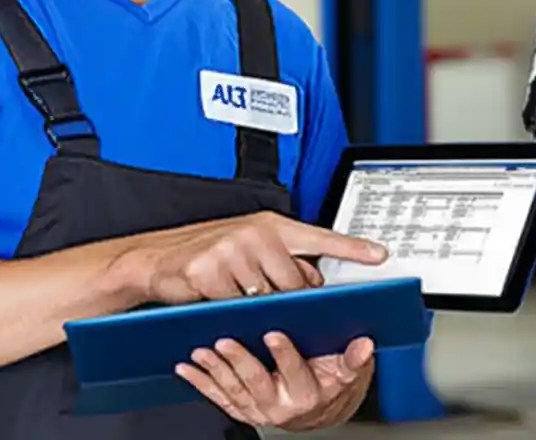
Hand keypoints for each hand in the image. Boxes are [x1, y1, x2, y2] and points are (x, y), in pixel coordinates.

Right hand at [125, 211, 387, 304]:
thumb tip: (314, 282)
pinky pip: (237, 306)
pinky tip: (217, 299)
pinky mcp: (211, 271)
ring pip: (268, 298)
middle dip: (287, 298)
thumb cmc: (206, 253)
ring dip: (256, 306)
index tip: (380, 254)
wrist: (155, 259)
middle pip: (296, 282)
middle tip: (264, 297)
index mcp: (270, 225)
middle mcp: (255, 233)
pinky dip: (230, 310)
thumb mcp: (248, 247)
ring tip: (235, 294)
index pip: (320, 237)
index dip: (352, 247)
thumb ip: (282, 260)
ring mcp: (232, 250)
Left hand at [175, 332, 375, 430]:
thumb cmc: (327, 383)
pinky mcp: (240, 408)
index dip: (284, 355)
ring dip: (214, 369)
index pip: (295, 372)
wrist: (315, 411)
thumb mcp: (345, 372)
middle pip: (257, 382)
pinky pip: (217, 397)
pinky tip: (186, 368)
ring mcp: (257, 408)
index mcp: (306, 393)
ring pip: (233, 389)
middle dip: (239, 361)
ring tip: (201, 350)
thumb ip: (353, 359)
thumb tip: (364, 344)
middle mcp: (279, 405)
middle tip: (225, 340)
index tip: (274, 334)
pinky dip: (199, 382)